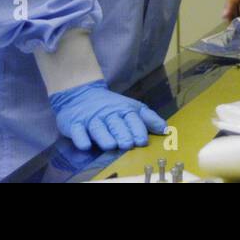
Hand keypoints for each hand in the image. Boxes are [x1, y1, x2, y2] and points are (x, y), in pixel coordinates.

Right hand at [48, 80, 166, 151]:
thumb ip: (148, 119)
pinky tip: (85, 145)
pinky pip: (77, 131)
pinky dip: (81, 138)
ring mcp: (90, 118)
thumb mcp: (131, 108)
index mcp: (123, 110)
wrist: (80, 94)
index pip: (132, 118)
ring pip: (98, 128)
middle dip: (122, 133)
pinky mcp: (74, 123)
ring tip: (111, 146)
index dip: (137, 129)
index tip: (142, 140)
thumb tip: (166, 129)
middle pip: (115, 124)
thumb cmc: (111, 107)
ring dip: (104, 136)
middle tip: (128, 144)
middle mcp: (107, 114)